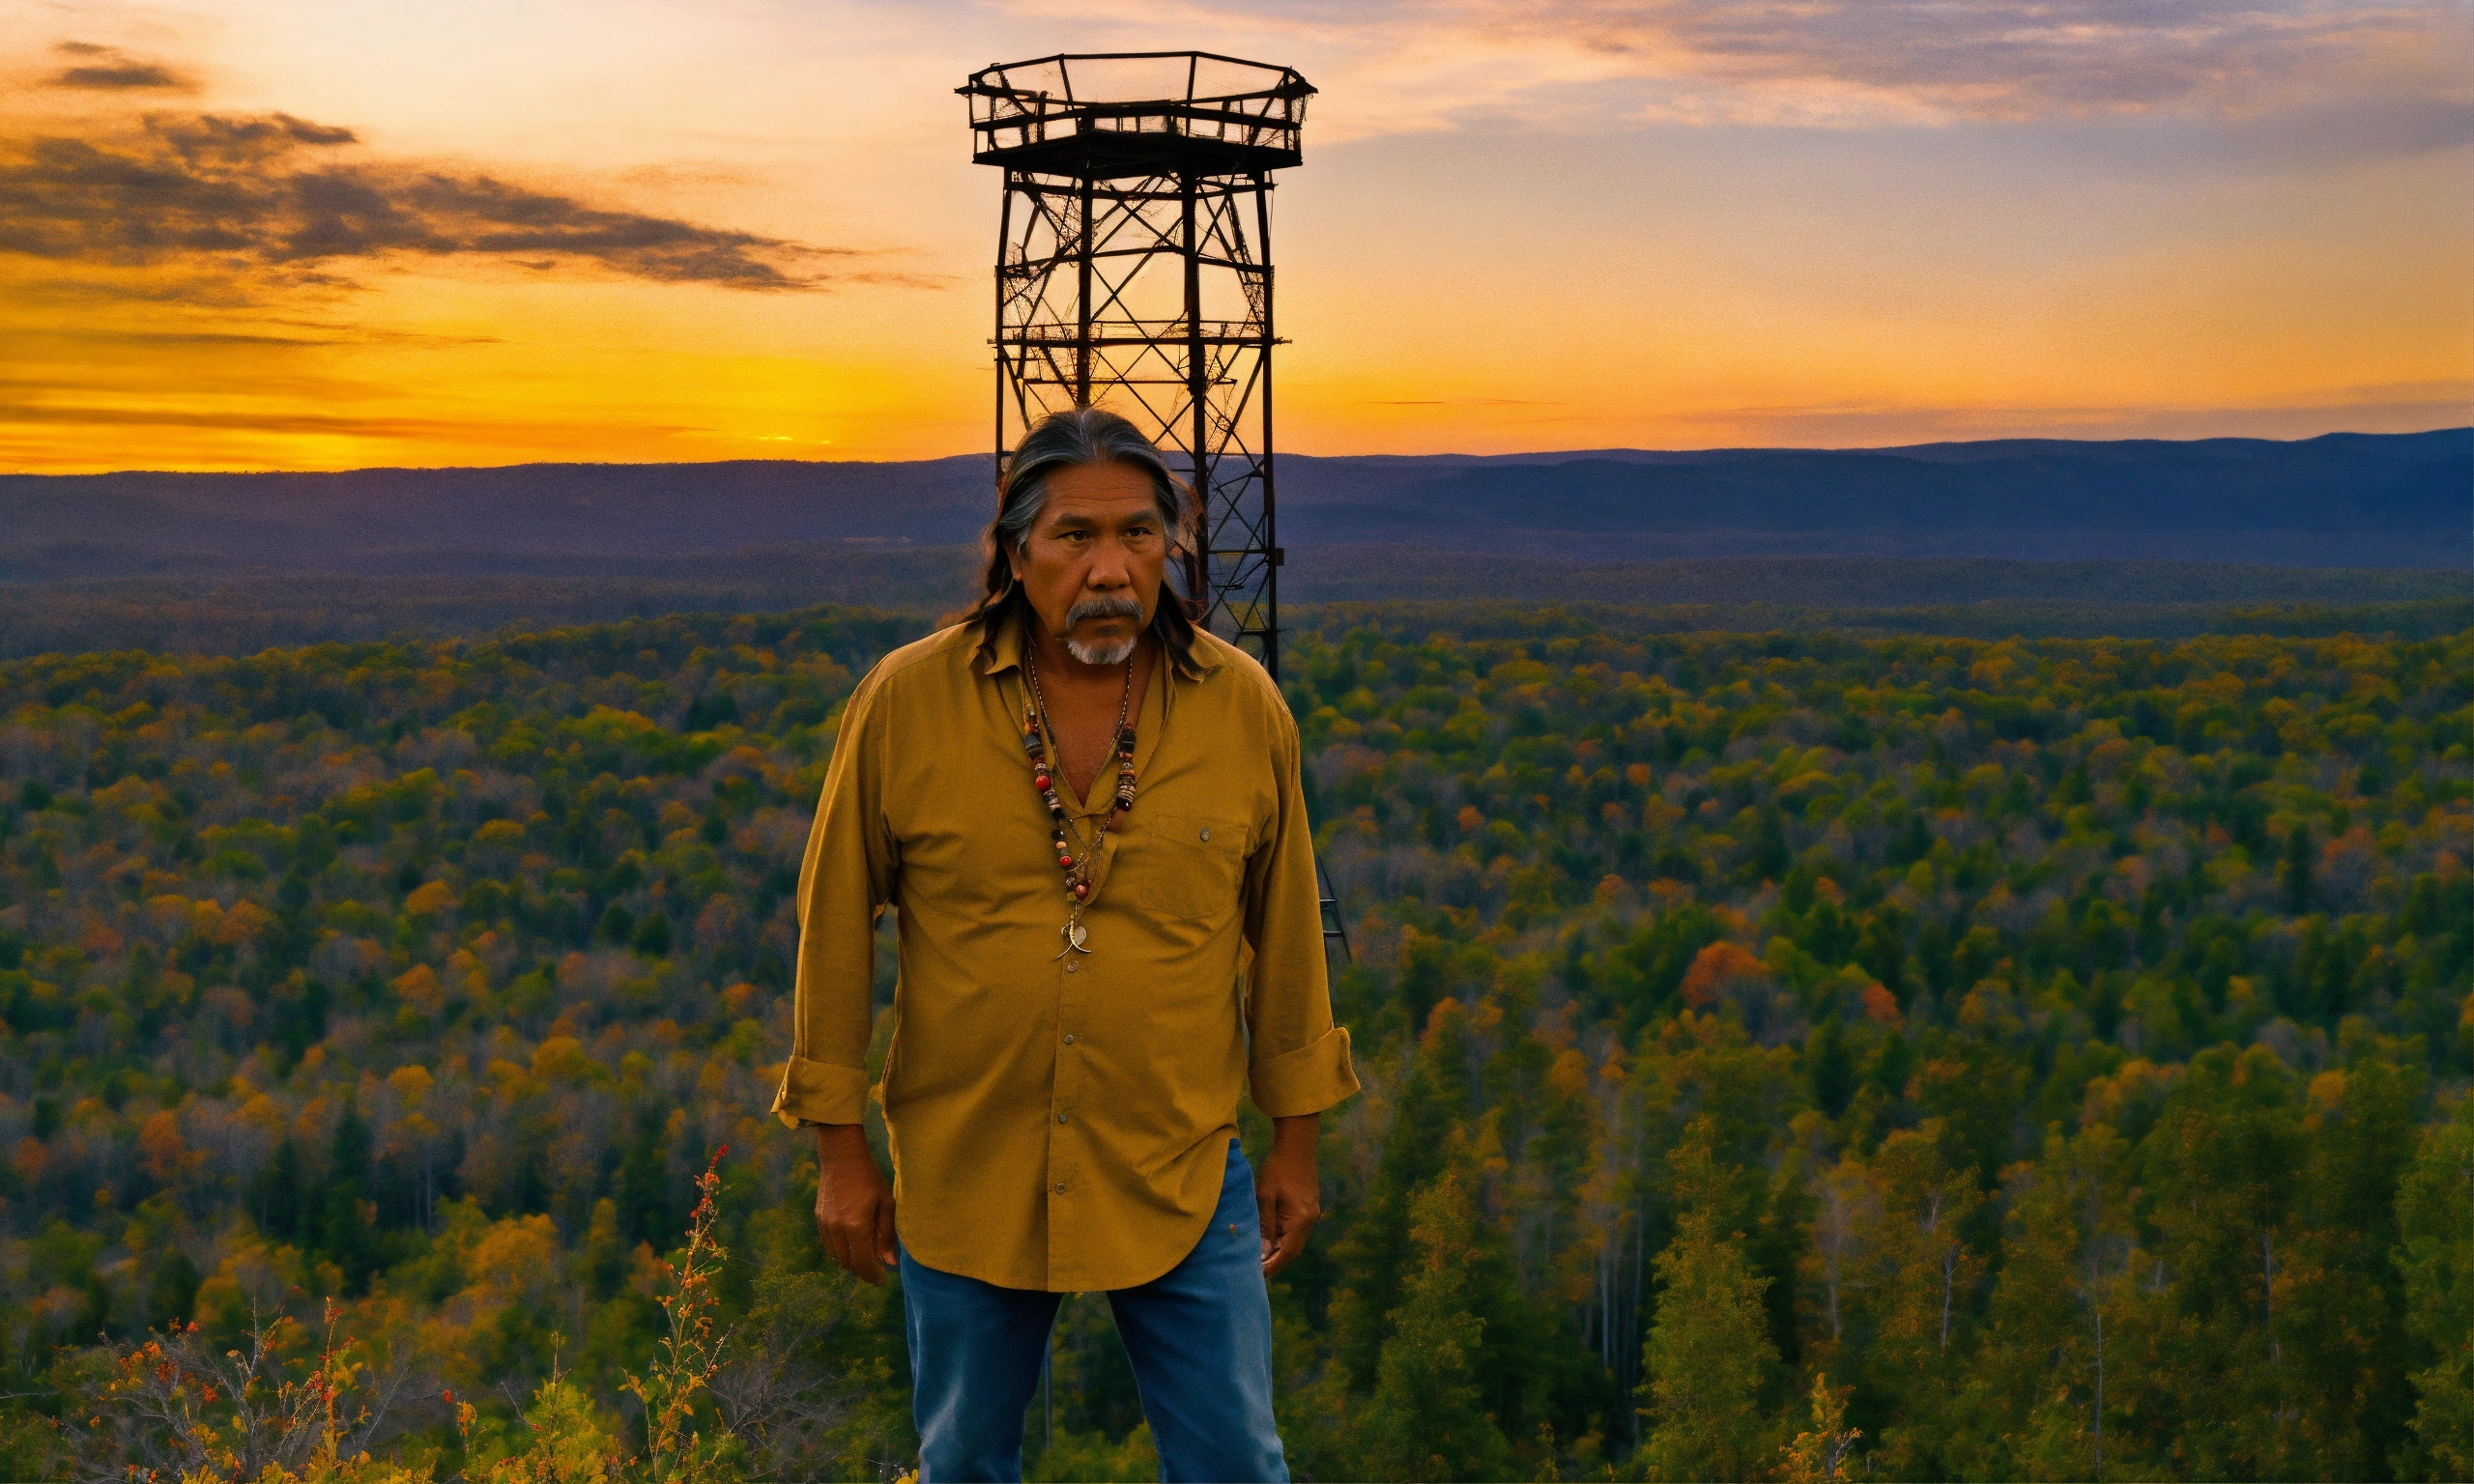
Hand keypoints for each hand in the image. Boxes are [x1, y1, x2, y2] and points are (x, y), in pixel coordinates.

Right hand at [813, 1122, 896, 1283]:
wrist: (841, 1157)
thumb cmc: (869, 1177)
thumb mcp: (885, 1203)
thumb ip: (886, 1234)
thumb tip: (890, 1262)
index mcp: (856, 1226)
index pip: (862, 1263)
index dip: (873, 1276)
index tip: (882, 1280)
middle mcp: (837, 1230)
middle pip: (848, 1264)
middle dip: (863, 1270)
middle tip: (877, 1268)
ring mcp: (825, 1225)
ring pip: (836, 1256)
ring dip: (851, 1261)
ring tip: (866, 1256)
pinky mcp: (819, 1219)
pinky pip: (829, 1245)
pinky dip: (841, 1250)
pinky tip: (852, 1242)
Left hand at [1256, 1114, 1321, 1277]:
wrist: (1296, 1147)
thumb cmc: (1277, 1170)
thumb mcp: (1265, 1197)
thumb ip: (1265, 1225)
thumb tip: (1263, 1251)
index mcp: (1301, 1220)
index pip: (1288, 1252)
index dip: (1274, 1265)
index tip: (1259, 1275)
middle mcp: (1310, 1221)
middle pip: (1293, 1249)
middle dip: (1276, 1260)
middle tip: (1257, 1270)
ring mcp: (1311, 1214)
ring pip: (1295, 1240)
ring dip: (1279, 1250)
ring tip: (1261, 1258)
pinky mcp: (1308, 1208)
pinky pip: (1296, 1230)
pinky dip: (1284, 1238)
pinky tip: (1270, 1239)